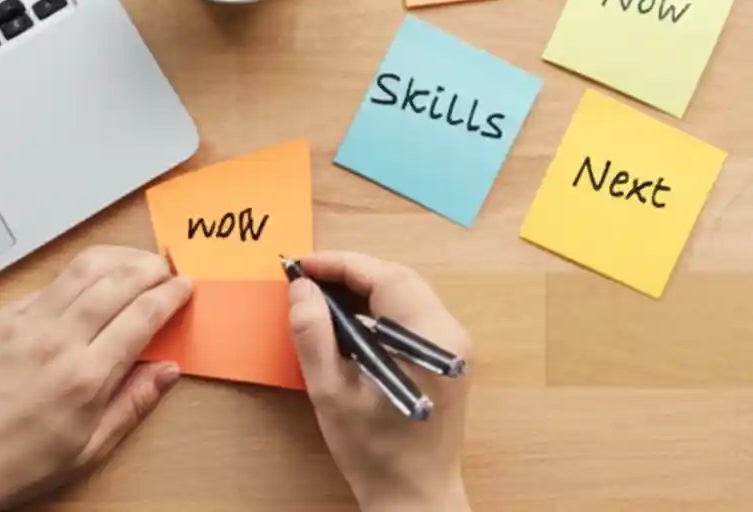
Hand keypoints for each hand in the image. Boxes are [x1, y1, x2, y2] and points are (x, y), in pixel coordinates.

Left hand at [0, 246, 192, 510]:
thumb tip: (167, 371)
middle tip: (165, 267)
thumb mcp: (88, 449)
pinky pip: (46, 285)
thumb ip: (132, 404)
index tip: (183, 287)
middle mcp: (57, 341)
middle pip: (117, 280)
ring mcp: (23, 323)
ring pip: (81, 269)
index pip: (142, 315)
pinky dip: (74, 277)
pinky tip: (85, 284)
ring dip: (115, 257)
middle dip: (149, 267)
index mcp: (86, 377)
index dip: (170, 295)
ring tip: (133, 260)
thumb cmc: (13, 465)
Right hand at [288, 252, 472, 511]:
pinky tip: (346, 318)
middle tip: (306, 278)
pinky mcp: (445, 355)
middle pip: (397, 278)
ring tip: (320, 295)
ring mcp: (451, 344)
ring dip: (362, 287)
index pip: (384, 276)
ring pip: (403, 292)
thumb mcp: (332, 392)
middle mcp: (449, 334)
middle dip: (349, 272)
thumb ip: (314, 334)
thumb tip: (301, 288)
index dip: (340, 264)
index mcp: (428, 340)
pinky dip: (376, 307)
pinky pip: (409, 313)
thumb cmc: (374, 452)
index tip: (302, 265)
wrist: (415, 496)